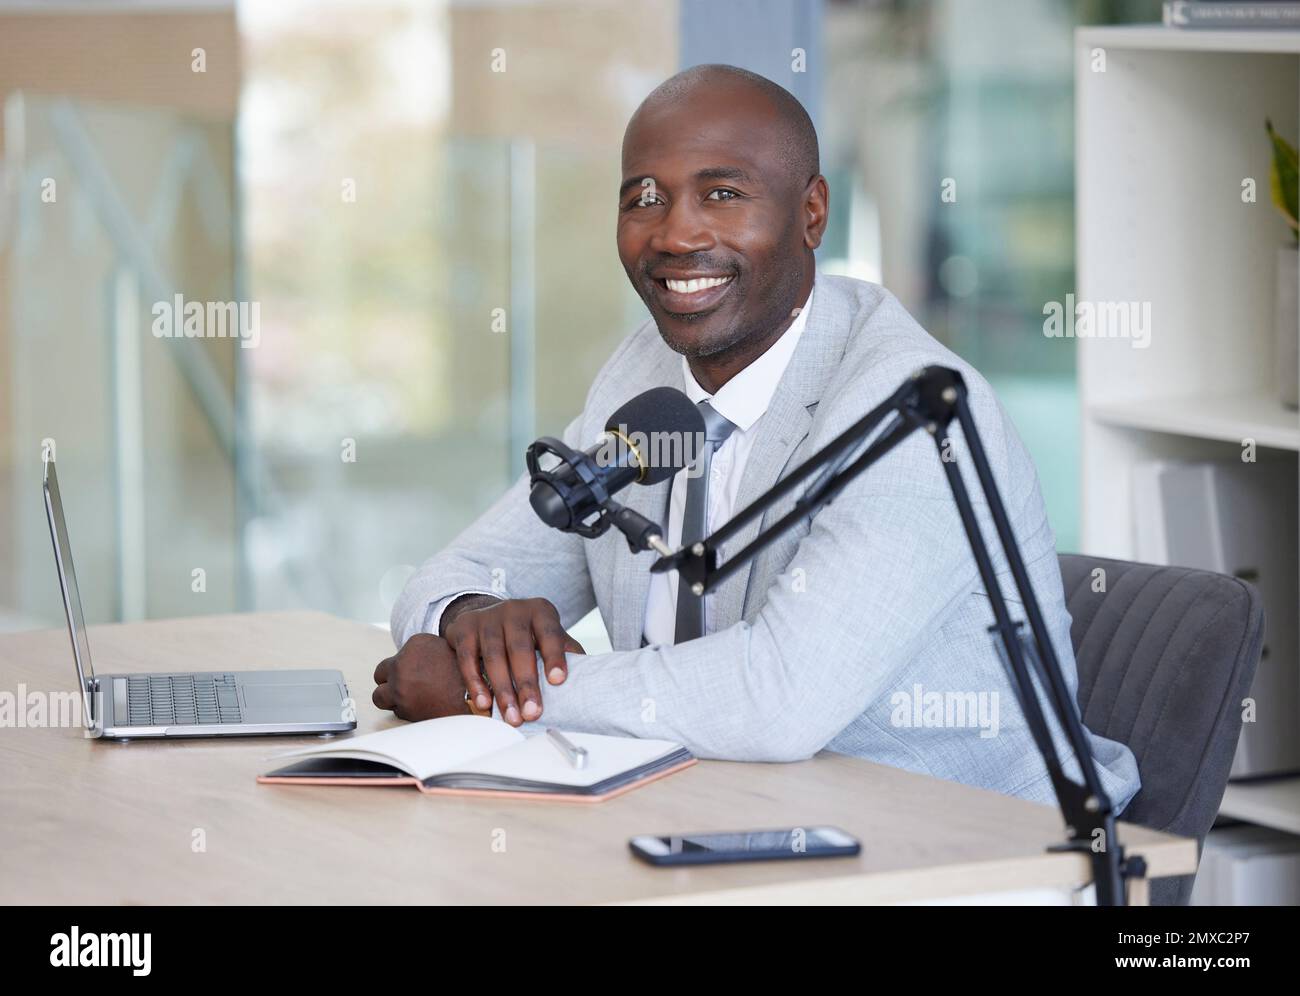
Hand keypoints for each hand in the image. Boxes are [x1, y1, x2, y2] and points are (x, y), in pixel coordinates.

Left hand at [372, 633, 470, 721]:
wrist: (477, 698)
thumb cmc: (468, 676)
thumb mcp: (450, 650)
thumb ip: (427, 653)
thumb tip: (417, 661)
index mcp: (415, 644)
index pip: (397, 656)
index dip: (406, 667)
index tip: (416, 673)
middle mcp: (402, 663)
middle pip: (380, 673)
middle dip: (389, 681)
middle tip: (403, 687)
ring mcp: (400, 686)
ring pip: (379, 696)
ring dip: (391, 698)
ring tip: (409, 701)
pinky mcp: (402, 707)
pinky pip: (395, 710)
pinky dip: (405, 711)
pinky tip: (421, 708)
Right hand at [441, 596, 584, 726]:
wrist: (488, 617)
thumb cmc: (527, 634)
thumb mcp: (549, 636)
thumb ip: (567, 653)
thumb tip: (591, 680)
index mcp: (541, 611)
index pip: (550, 633)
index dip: (555, 657)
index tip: (559, 681)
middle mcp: (513, 610)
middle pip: (520, 649)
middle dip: (527, 684)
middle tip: (533, 713)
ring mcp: (487, 618)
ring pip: (494, 656)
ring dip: (503, 690)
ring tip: (511, 717)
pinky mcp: (464, 628)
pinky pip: (468, 658)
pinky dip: (475, 682)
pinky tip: (484, 703)